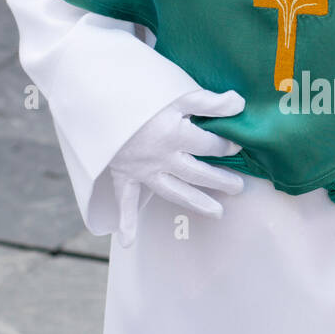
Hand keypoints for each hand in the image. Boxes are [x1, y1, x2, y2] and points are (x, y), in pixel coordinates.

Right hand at [110, 89, 245, 247]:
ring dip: (196, 202)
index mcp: (176, 135)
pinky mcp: (123, 174)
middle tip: (239, 188)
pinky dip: (126, 220)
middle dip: (221, 180)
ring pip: (174, 190)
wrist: (94, 100)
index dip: (227, 147)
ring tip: (218, 213)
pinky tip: (128, 241)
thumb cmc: (137, 94)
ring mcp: (143, 170)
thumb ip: (209, 101)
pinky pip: (125, 200)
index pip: (210, 146)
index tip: (237, 148)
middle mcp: (162, 158)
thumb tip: (240, 104)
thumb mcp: (175, 92)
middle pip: (198, 173)